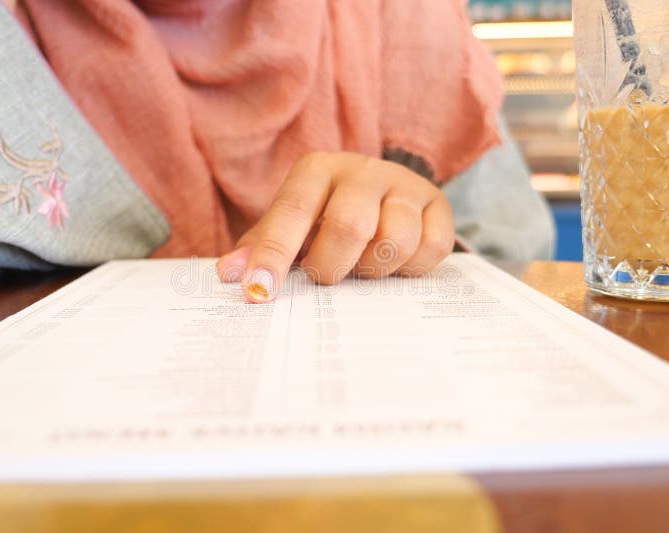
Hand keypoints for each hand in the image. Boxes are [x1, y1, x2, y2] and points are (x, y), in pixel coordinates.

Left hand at [216, 152, 455, 302]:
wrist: (382, 193)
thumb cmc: (325, 216)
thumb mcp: (291, 226)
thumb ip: (261, 246)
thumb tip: (229, 274)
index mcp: (317, 171)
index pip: (292, 212)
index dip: (274, 254)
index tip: (259, 292)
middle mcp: (362, 170)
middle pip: (349, 226)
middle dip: (332, 266)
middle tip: (326, 277)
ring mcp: (404, 185)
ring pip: (395, 239)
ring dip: (374, 269)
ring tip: (363, 267)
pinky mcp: (439, 204)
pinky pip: (432, 248)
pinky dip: (411, 269)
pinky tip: (396, 264)